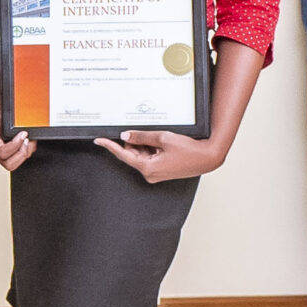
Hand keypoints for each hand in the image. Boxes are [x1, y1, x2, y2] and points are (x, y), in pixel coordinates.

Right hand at [0, 96, 35, 171]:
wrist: (2, 106)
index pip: (2, 152)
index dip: (14, 146)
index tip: (22, 134)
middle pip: (9, 164)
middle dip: (20, 153)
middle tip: (26, 141)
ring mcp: (6, 151)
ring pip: (17, 162)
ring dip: (26, 151)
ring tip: (28, 139)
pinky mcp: (14, 150)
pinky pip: (22, 157)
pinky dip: (29, 149)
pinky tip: (29, 140)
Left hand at [96, 128, 222, 182]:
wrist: (207, 157)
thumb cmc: (189, 150)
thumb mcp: (162, 139)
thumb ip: (141, 137)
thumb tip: (126, 136)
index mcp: (147, 168)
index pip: (123, 154)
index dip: (110, 146)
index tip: (99, 140)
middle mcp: (150, 174)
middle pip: (133, 154)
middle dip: (136, 142)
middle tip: (149, 133)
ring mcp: (156, 173)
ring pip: (142, 155)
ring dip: (146, 145)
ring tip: (162, 139)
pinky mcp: (161, 171)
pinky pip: (150, 157)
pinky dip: (152, 149)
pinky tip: (163, 143)